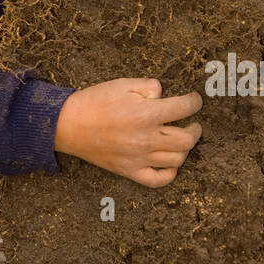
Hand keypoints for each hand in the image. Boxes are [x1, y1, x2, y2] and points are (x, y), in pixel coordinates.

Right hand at [54, 77, 201, 185]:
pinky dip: (169, 174)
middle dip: (195, 129)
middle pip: (187, 139)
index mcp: (147, 114)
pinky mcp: (129, 170)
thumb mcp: (124, 84)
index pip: (185, 108)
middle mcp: (147, 138)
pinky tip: (170, 164)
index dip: (195, 102)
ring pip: (177, 160)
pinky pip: (157, 180)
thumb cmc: (95, 101)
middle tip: (192, 123)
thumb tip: (164, 95)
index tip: (194, 100)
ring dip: (184, 149)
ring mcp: (139, 157)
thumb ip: (150, 87)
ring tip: (180, 140)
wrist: (68, 124)